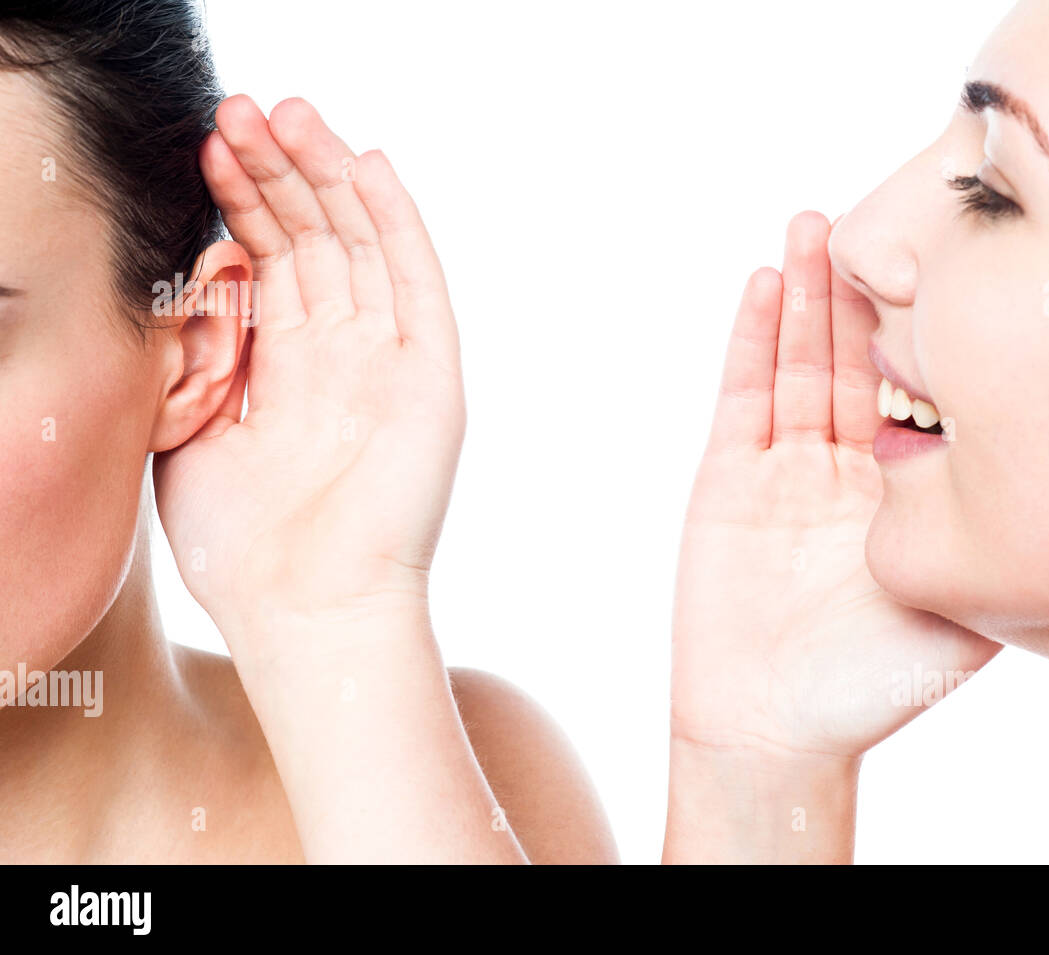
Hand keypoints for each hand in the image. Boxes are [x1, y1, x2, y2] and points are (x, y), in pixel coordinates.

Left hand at [155, 96, 463, 648]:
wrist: (306, 608)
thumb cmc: (241, 544)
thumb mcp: (187, 428)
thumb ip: (193, 353)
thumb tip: (188, 276)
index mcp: (288, 366)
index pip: (269, 258)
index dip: (240, 201)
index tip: (204, 147)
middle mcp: (341, 353)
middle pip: (314, 238)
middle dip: (277, 171)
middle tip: (240, 109)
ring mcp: (389, 360)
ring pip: (362, 244)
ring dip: (325, 176)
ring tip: (288, 113)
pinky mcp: (431, 375)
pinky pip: (415, 283)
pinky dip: (394, 222)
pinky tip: (364, 166)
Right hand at [670, 211, 1000, 761]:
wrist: (775, 727)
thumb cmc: (870, 687)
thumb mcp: (959, 615)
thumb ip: (992, 551)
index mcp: (895, 488)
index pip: (911, 388)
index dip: (921, 326)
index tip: (945, 260)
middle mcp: (841, 466)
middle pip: (849, 357)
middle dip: (857, 286)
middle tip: (867, 214)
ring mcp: (782, 467)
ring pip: (795, 363)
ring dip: (804, 294)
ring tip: (812, 224)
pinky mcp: (728, 477)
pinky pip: (743, 398)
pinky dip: (752, 341)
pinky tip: (765, 287)